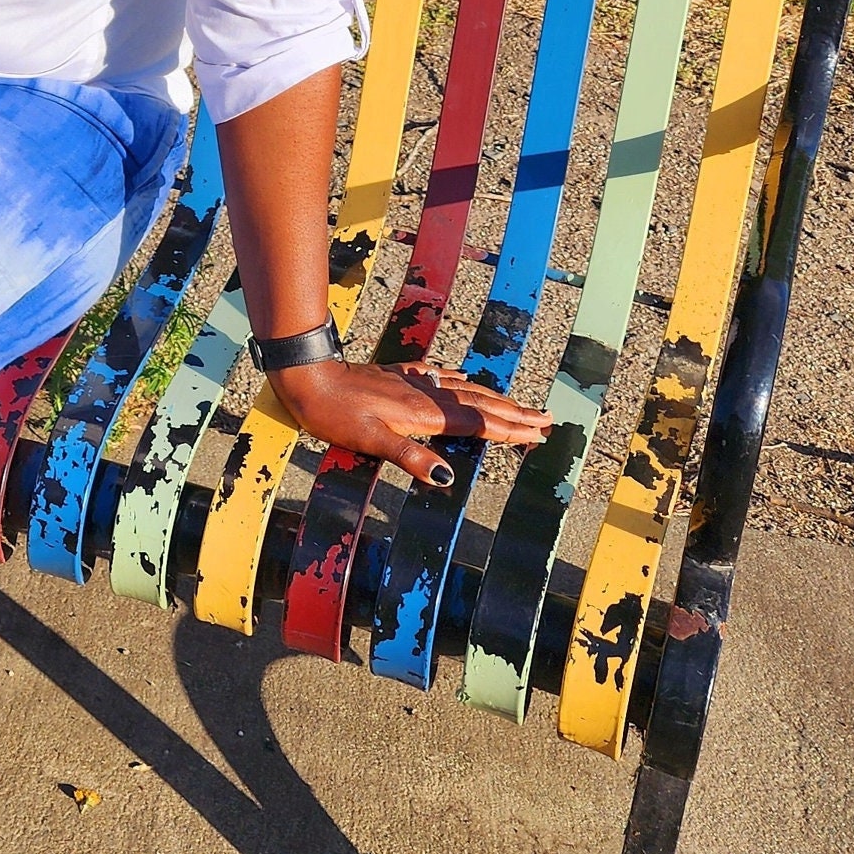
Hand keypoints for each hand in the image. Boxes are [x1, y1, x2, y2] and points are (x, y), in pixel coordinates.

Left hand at [268, 357, 551, 488]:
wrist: (308, 376)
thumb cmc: (334, 413)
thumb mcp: (370, 441)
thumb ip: (409, 457)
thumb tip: (447, 477)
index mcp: (423, 414)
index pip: (477, 422)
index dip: (509, 429)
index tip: (540, 432)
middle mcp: (425, 395)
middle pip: (479, 403)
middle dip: (514, 413)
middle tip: (546, 419)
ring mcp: (412, 383)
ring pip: (464, 390)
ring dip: (494, 398)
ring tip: (518, 404)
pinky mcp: (398, 376)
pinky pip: (441, 378)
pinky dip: (461, 381)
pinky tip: (464, 378)